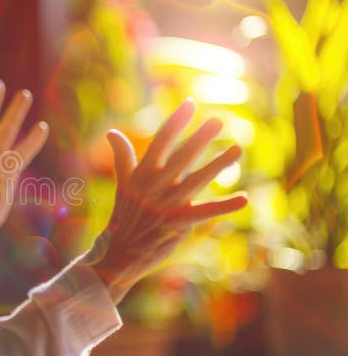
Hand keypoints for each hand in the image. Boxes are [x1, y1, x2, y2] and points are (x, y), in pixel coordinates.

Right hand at [89, 100, 247, 302]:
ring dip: (218, 165)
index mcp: (141, 174)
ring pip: (197, 180)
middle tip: (217, 120)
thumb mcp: (122, 184)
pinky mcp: (179, 223)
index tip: (190, 104)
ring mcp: (168, 205)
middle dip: (200, 138)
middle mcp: (155, 186)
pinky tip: (244, 198)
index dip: (176, 121)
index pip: (160, 141)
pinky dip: (225, 206)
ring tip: (237, 149)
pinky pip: (206, 212)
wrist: (120, 252)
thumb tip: (111, 132)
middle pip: (182, 157)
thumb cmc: (124, 215)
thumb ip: (122, 157)